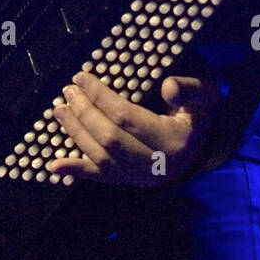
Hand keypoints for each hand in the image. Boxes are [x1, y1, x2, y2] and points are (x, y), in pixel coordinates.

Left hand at [47, 71, 221, 185]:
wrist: (205, 143)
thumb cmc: (200, 112)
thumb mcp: (205, 94)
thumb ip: (190, 88)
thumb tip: (167, 87)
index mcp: (173, 141)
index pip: (127, 118)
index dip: (100, 97)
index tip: (82, 78)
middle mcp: (156, 164)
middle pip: (110, 139)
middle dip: (84, 113)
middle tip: (68, 91)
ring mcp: (142, 177)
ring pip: (101, 159)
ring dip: (76, 134)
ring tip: (60, 111)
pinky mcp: (131, 182)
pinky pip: (101, 178)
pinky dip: (76, 170)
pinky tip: (53, 165)